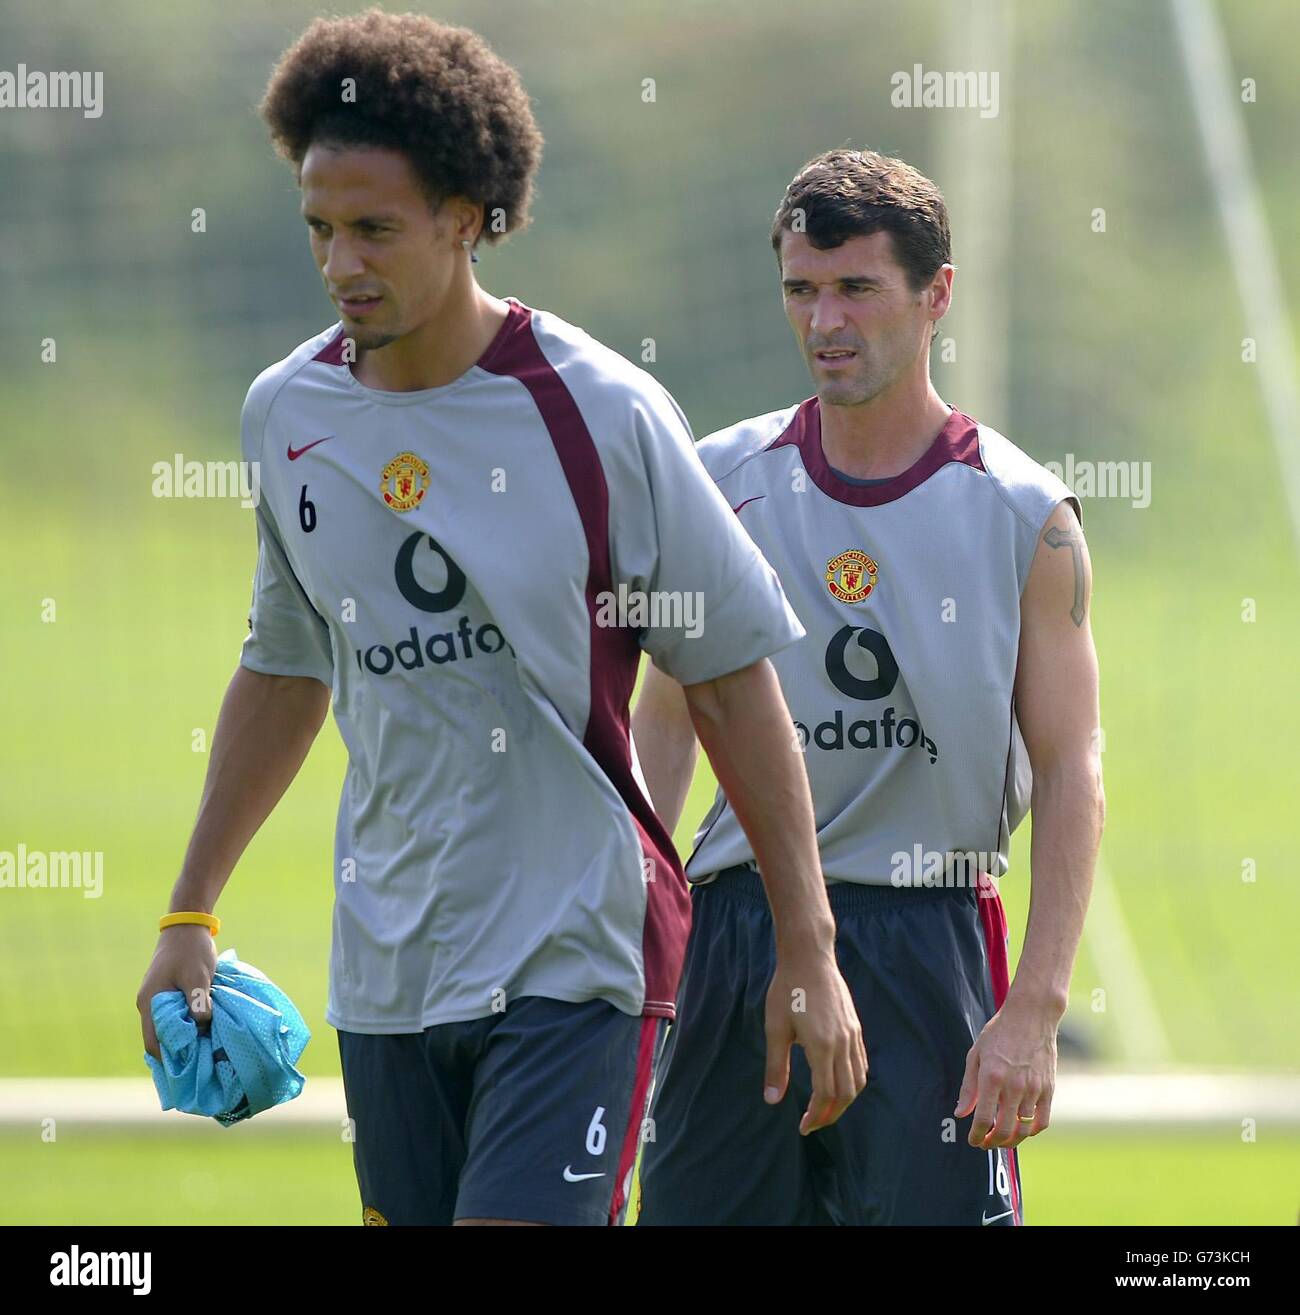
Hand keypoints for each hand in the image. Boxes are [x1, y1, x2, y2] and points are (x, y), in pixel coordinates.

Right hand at [136, 925, 218, 1059]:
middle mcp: (150, 1004)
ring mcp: (158, 999)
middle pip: (160, 1037)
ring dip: (185, 1036)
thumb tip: (202, 1026)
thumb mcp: (198, 976)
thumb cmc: (191, 950)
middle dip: (179, 1050)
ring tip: (206, 1047)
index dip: (169, 1057)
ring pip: (169, 1027)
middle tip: (202, 1061)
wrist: (187, 926)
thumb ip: (198, 1001)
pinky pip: (176, 1016)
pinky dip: (188, 1024)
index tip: (189, 1067)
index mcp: (151, 1003)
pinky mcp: (169, 994)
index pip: (153, 1042)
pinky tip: (205, 1029)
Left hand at [764, 947, 867, 1133]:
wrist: (810, 957)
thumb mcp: (775, 1028)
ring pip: (857, 1081)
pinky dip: (853, 1081)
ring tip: (825, 1109)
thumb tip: (772, 1101)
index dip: (816, 1116)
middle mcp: (843, 1043)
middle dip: (831, 1115)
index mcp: (822, 1046)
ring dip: (844, 1101)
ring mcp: (853, 1035)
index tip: (803, 1127)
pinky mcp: (856, 1027)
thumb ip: (776, 1066)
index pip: (825, 1095)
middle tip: (813, 1124)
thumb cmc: (787, 989)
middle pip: (846, 1093)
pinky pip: (861, 1063)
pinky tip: (838, 1083)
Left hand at [954, 995, 1058, 1148]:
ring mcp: (1034, 1089)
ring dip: (1011, 1141)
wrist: (1031, 1016)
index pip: (983, 1119)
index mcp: (991, 1077)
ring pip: (1024, 1129)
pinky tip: (1022, 1130)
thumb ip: (968, 1087)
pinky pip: (1042, 1121)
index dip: (976, 1135)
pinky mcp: (1049, 1089)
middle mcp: (1013, 1086)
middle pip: (1004, 1129)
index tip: (973, 1141)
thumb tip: (960, 1114)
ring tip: (1002, 1140)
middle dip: (992, 1142)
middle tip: (986, 1143)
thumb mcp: (976, 1054)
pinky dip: (1032, 1131)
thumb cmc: (999, 1033)